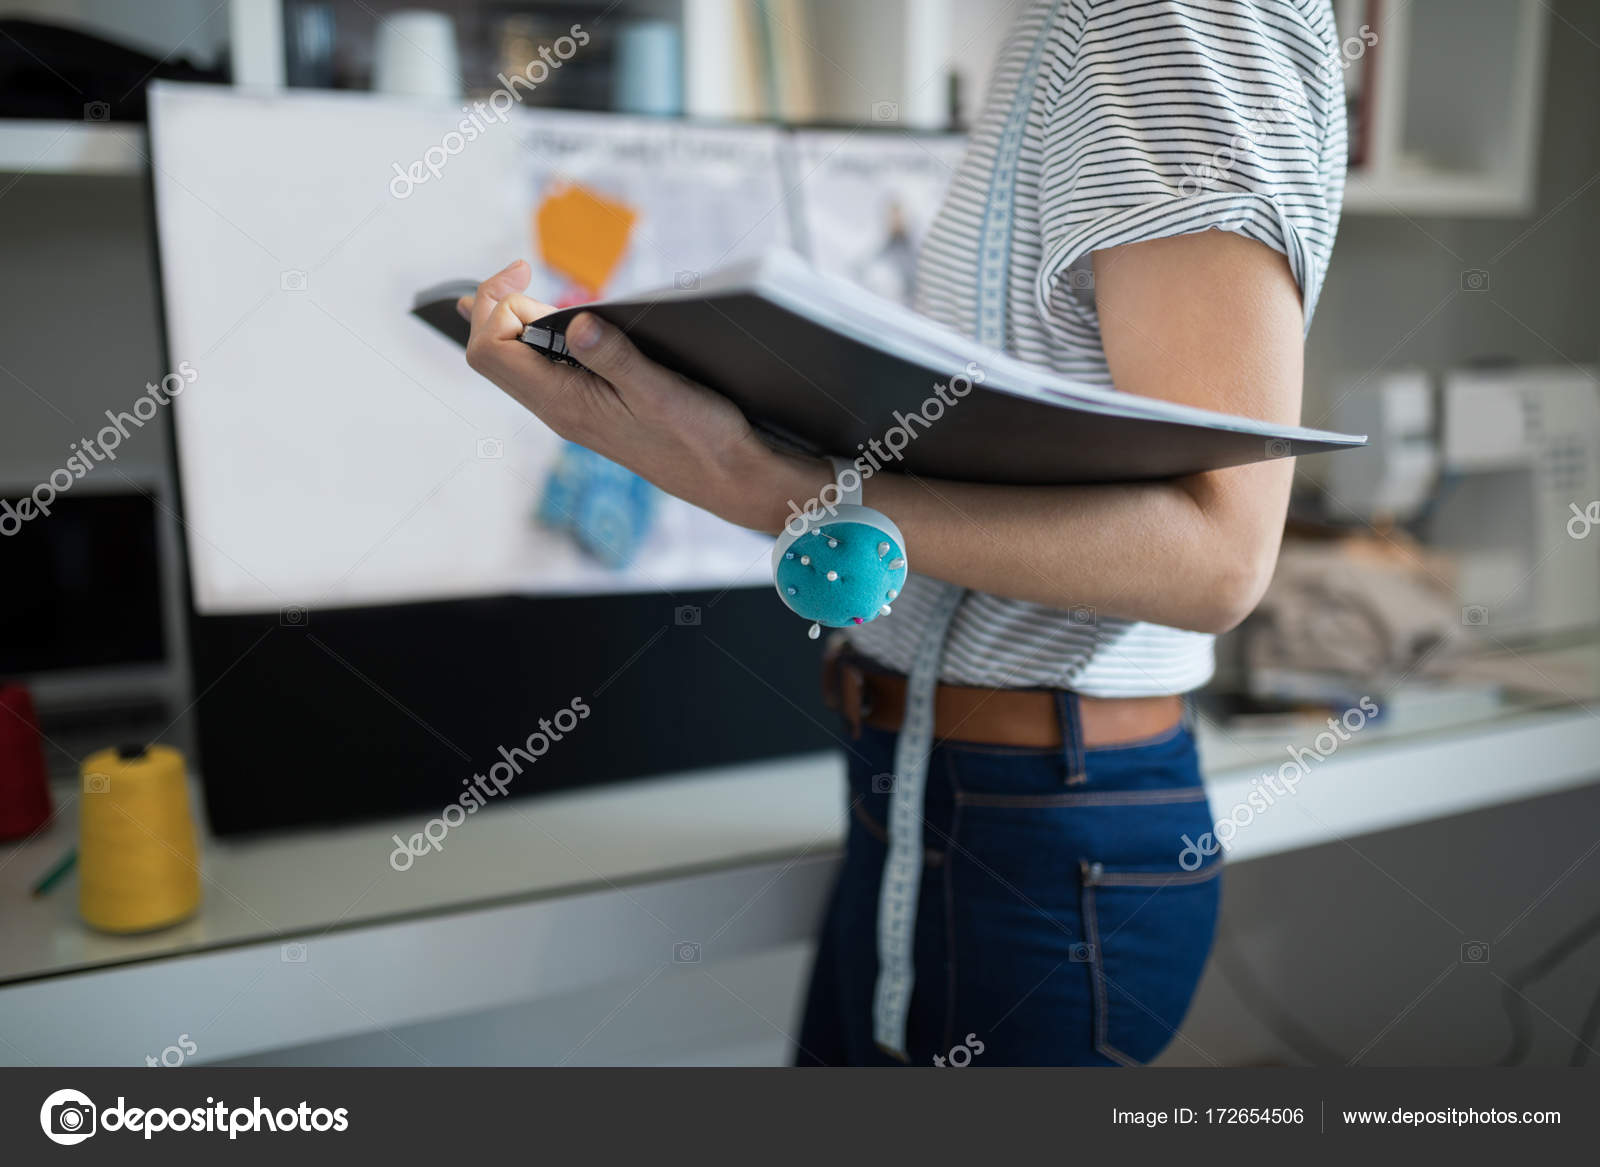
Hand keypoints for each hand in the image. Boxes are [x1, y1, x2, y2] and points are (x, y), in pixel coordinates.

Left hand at [459, 260, 826, 532]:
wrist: (727, 479)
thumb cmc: (700, 440)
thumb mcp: (661, 390)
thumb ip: (615, 357)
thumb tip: (575, 323)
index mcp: (564, 404)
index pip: (491, 351)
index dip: (495, 305)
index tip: (524, 271)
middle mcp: (559, 410)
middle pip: (493, 356)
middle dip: (495, 307)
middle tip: (519, 270)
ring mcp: (573, 412)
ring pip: (518, 365)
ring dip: (517, 323)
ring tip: (522, 287)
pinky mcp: (592, 410)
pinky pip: (547, 372)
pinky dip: (543, 340)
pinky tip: (560, 323)